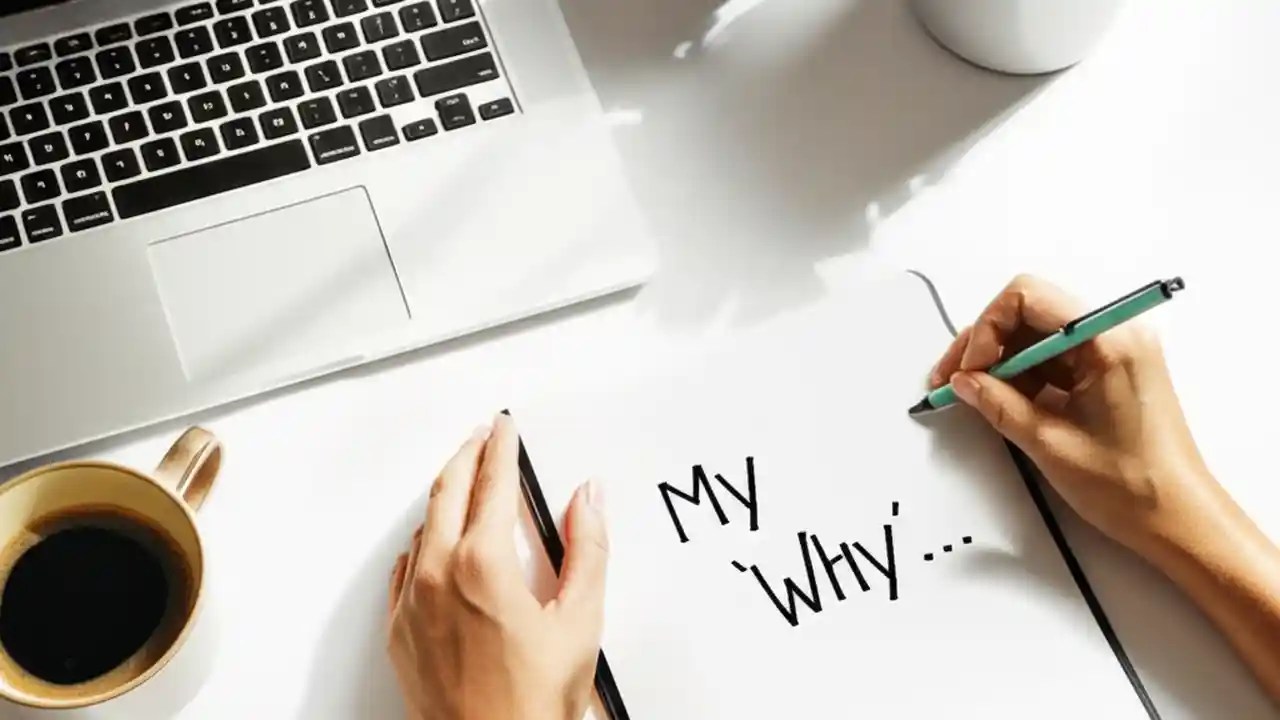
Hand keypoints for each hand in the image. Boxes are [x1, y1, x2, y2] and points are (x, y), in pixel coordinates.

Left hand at [387, 415, 608, 719]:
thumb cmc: (532, 703)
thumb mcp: (580, 620)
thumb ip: (588, 550)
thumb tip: (588, 501)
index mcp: (483, 564)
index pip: (492, 483)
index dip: (501, 447)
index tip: (505, 428)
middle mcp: (438, 575)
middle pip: (446, 491)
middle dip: (466, 456)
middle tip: (481, 439)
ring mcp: (412, 603)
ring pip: (423, 527)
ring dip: (445, 497)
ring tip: (463, 484)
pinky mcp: (400, 630)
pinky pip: (405, 568)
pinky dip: (423, 543)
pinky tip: (434, 544)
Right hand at [930, 275, 1221, 556]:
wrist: (1180, 519)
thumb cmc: (1135, 487)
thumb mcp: (1050, 444)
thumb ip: (999, 405)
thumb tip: (965, 382)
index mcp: (1110, 342)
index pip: (1028, 298)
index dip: (986, 329)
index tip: (969, 368)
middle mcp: (1116, 336)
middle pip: (1031, 311)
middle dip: (987, 343)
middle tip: (957, 379)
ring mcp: (1115, 353)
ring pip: (1038, 335)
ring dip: (1002, 361)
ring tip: (975, 395)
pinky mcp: (1110, 372)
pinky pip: (1055, 358)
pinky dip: (1024, 376)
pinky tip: (1003, 401)